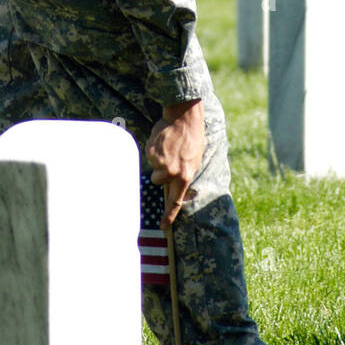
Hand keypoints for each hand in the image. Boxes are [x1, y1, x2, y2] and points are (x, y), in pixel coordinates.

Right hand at [145, 100, 203, 230]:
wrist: (184, 117)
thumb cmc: (192, 139)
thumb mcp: (194, 161)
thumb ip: (183, 175)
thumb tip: (173, 186)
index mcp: (184, 176)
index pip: (175, 201)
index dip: (168, 215)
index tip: (163, 227)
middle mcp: (171, 172)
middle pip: (158, 181)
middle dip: (161, 172)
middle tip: (170, 158)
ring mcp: (160, 162)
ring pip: (154, 167)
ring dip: (159, 160)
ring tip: (169, 147)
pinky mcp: (151, 152)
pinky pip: (149, 155)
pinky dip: (154, 149)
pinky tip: (164, 141)